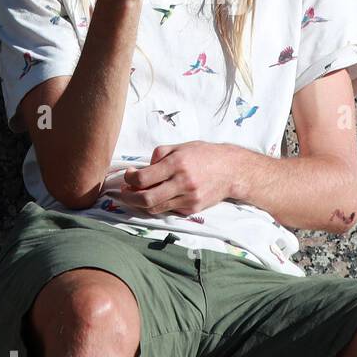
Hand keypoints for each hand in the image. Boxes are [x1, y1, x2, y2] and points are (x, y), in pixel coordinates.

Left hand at [114, 141, 242, 215]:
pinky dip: (159, 204)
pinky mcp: (192, 208)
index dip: (129, 178)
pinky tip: (158, 196)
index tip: (128, 175)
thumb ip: (158, 156)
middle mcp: (182, 182)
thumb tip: (139, 170)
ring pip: (155, 208)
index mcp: (176, 163)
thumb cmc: (203, 155)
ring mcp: (188, 198)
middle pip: (145, 198)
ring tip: (137, 195)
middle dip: (129, 197)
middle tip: (124, 192)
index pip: (143, 178)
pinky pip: (168, 210)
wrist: (232, 170)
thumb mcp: (179, 147)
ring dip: (140, 203)